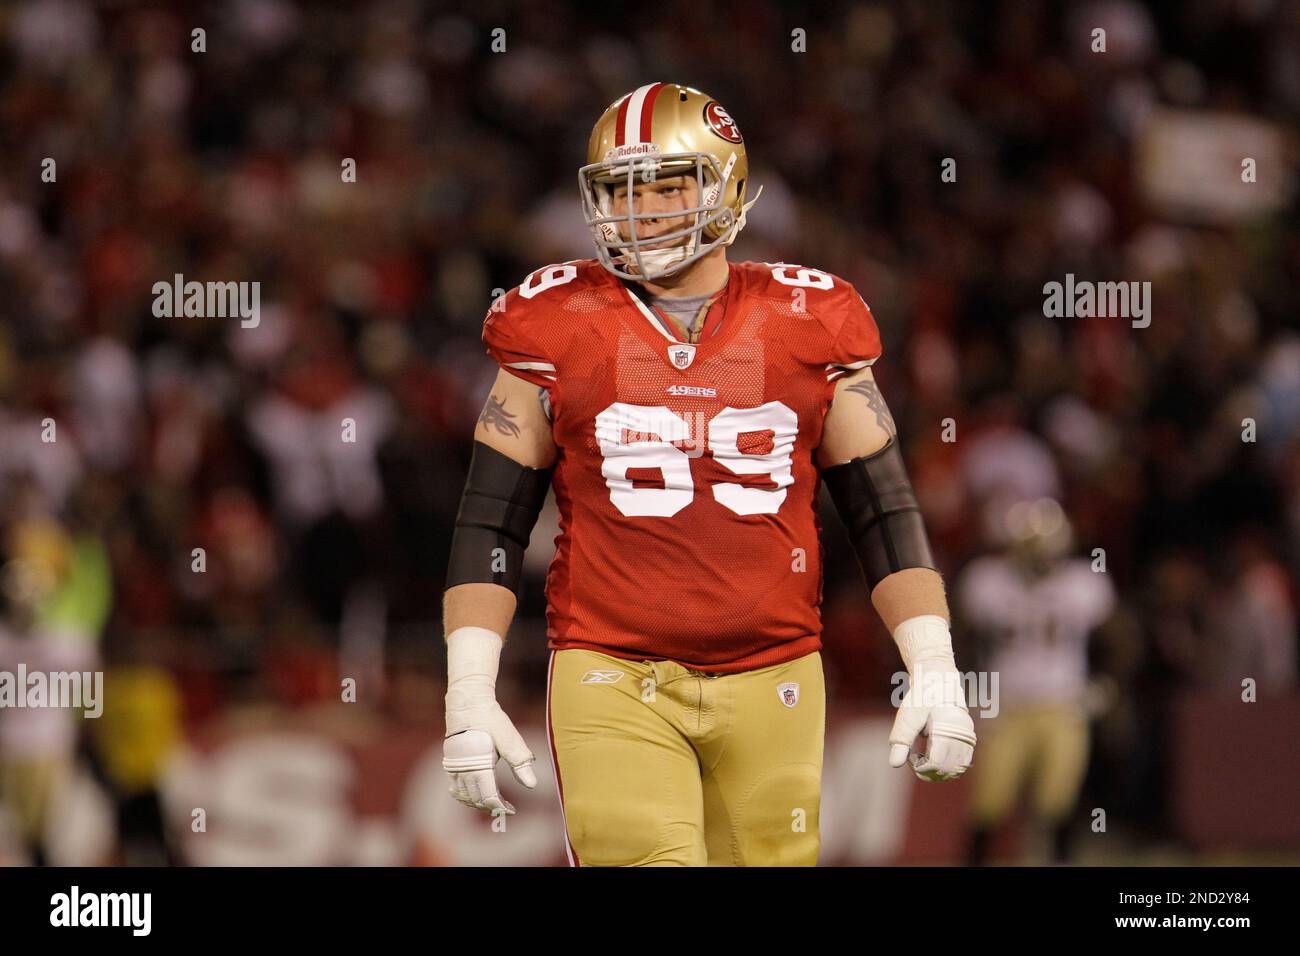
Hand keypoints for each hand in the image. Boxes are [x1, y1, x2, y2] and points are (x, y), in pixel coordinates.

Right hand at [443, 627, 536, 813]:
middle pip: (476, 799)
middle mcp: (462, 768)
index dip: (500, 806)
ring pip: (464, 796)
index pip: (488, 796)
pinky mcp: (450, 762)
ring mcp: (453, 766)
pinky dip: (465, 795)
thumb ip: (520, 760)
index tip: (512, 809)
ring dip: (478, 802)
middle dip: (492, 806)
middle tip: (507, 806)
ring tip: (494, 802)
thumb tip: (532, 784)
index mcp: (477, 763)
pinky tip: (475, 794)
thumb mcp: (508, 737)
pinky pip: (455, 788)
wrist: (467, 701)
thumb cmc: (490, 718)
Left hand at [888, 616, 976, 781]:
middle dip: (929, 772)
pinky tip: (935, 757)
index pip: (936, 763)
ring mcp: (968, 737)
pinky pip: (963, 762)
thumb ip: (902, 740)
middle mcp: (962, 734)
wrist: (937, 680)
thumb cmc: (920, 698)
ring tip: (925, 759)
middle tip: (915, 761)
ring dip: (940, 772)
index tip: (911, 757)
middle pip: (948, 770)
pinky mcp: (969, 738)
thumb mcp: (908, 717)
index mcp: (947, 728)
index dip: (920, 767)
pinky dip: (949, 766)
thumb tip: (895, 764)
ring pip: (958, 769)